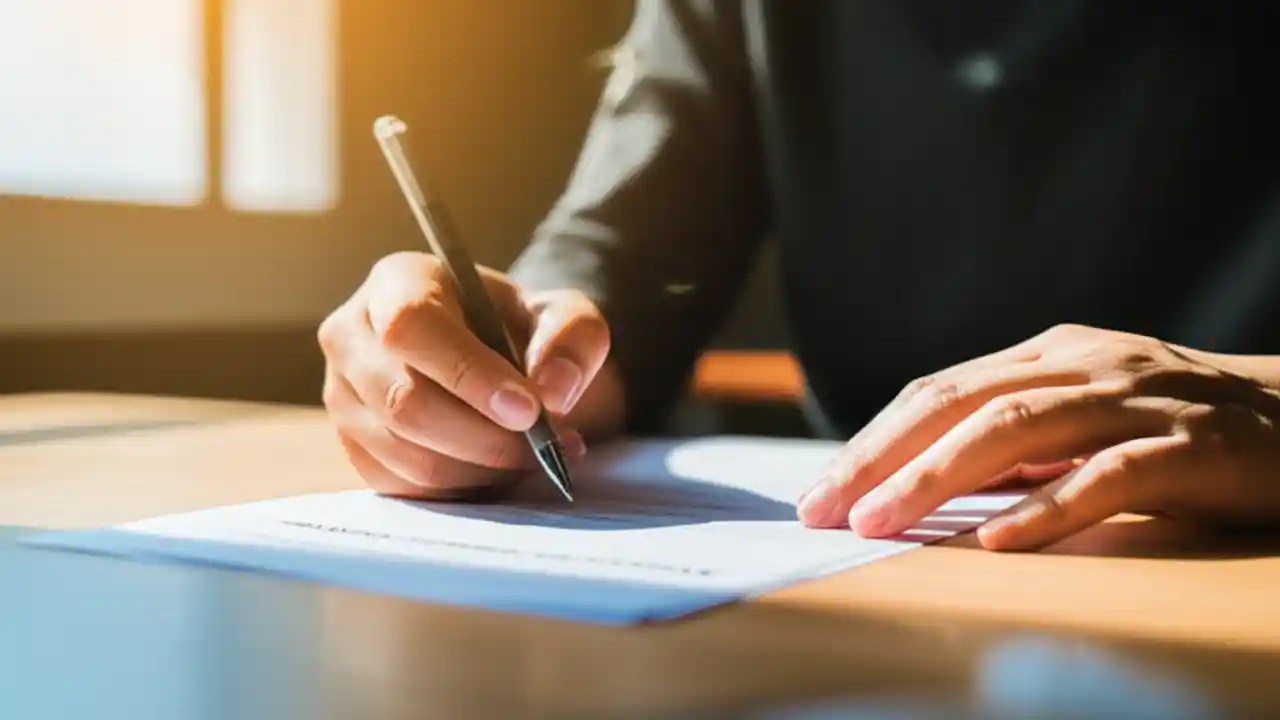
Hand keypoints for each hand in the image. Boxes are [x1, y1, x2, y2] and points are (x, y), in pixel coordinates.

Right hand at [318, 251, 612, 498]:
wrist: (492, 360)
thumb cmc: (519, 330)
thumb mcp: (563, 316)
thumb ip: (572, 338)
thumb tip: (553, 390)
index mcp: (399, 282)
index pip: (412, 326)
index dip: (469, 374)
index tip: (528, 410)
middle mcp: (352, 335)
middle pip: (404, 402)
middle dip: (485, 437)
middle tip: (546, 446)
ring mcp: (342, 395)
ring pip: (406, 454)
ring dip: (481, 468)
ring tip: (534, 457)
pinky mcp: (352, 446)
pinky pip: (403, 485)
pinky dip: (461, 489)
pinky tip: (499, 469)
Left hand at [797, 324, 1279, 549]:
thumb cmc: (1178, 427)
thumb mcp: (1085, 417)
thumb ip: (1015, 438)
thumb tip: (921, 481)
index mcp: (1049, 354)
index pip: (938, 391)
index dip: (872, 440)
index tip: (818, 491)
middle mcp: (1083, 365)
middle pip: (960, 403)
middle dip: (880, 457)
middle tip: (822, 508)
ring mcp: (1137, 400)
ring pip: (1017, 429)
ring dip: (938, 478)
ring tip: (879, 522)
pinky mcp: (1189, 447)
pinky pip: (1108, 476)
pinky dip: (1047, 506)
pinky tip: (996, 541)